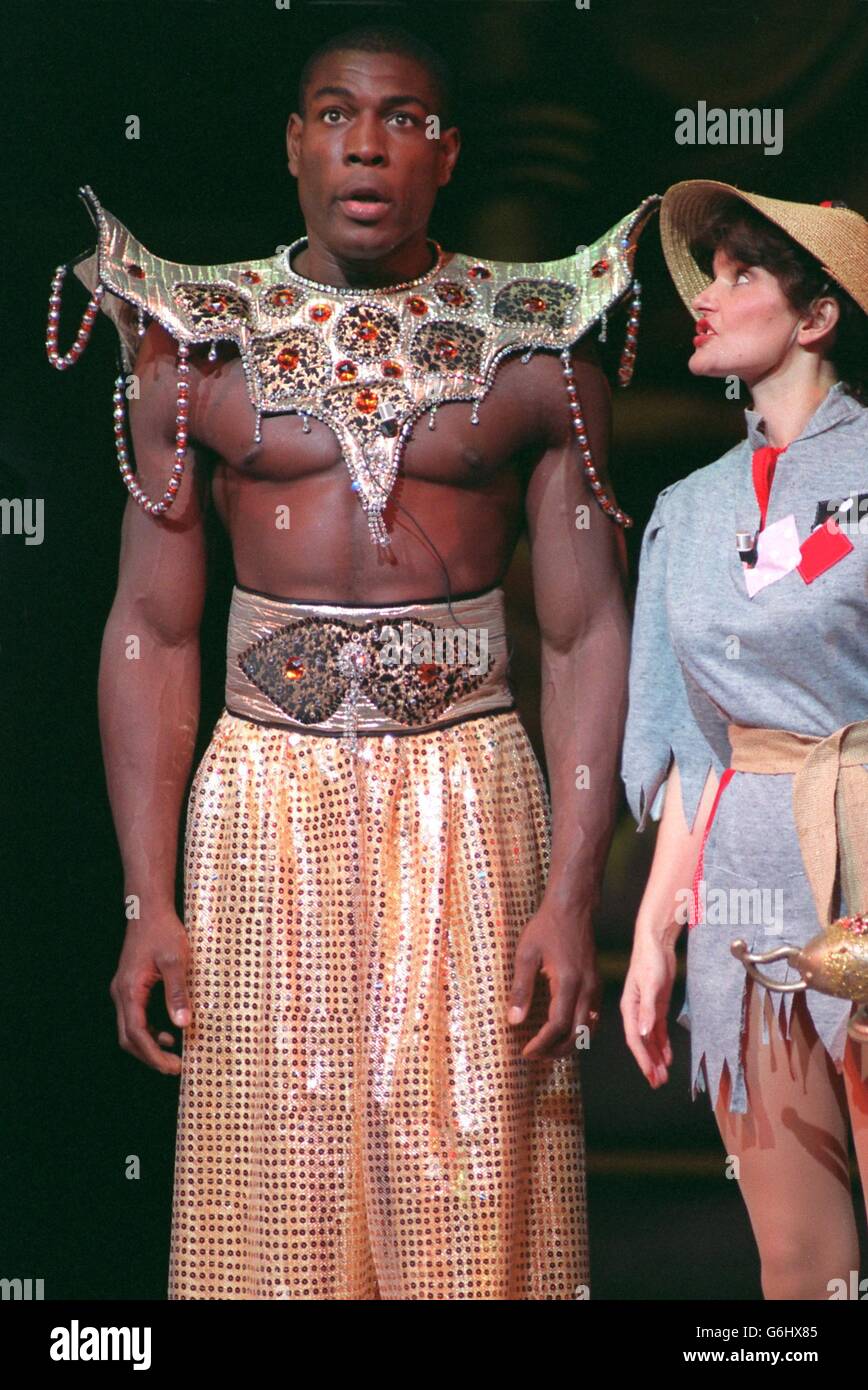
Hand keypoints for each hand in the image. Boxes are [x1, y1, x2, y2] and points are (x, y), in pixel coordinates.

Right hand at [109, 911, 191, 1073]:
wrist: (149, 910)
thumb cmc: (163, 931)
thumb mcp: (176, 960)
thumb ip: (178, 992)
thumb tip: (182, 1024)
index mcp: (129, 990)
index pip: (136, 1033)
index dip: (153, 1055)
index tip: (173, 1067)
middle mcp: (121, 993)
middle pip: (128, 1037)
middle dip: (150, 1057)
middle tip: (175, 1067)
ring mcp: (123, 990)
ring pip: (130, 1029)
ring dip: (149, 1046)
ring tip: (174, 1055)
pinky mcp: (130, 987)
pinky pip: (135, 1017)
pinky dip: (149, 1031)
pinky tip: (168, 1033)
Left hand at [507, 905, 601, 1058]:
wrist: (573, 907)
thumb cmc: (546, 927)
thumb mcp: (526, 954)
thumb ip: (521, 989)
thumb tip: (513, 1021)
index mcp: (569, 982)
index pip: (558, 1025)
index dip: (542, 1043)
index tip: (525, 1051)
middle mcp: (587, 988)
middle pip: (577, 1034)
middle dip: (555, 1050)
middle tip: (534, 1055)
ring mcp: (595, 986)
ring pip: (588, 1028)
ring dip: (569, 1044)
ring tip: (547, 1048)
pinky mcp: (596, 983)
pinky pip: (593, 1017)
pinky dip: (579, 1031)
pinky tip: (563, 1031)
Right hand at [620, 933, 676, 1087]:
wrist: (656, 943)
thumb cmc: (650, 960)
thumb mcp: (651, 985)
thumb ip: (648, 1011)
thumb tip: (643, 1034)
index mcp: (630, 1008)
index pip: (635, 1040)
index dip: (643, 1059)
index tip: (651, 1075)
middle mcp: (636, 1012)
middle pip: (642, 1044)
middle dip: (649, 1064)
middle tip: (658, 1083)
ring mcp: (648, 1010)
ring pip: (651, 1040)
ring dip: (656, 1058)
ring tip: (663, 1076)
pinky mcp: (658, 1006)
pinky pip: (659, 1031)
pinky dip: (663, 1045)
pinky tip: (667, 1058)